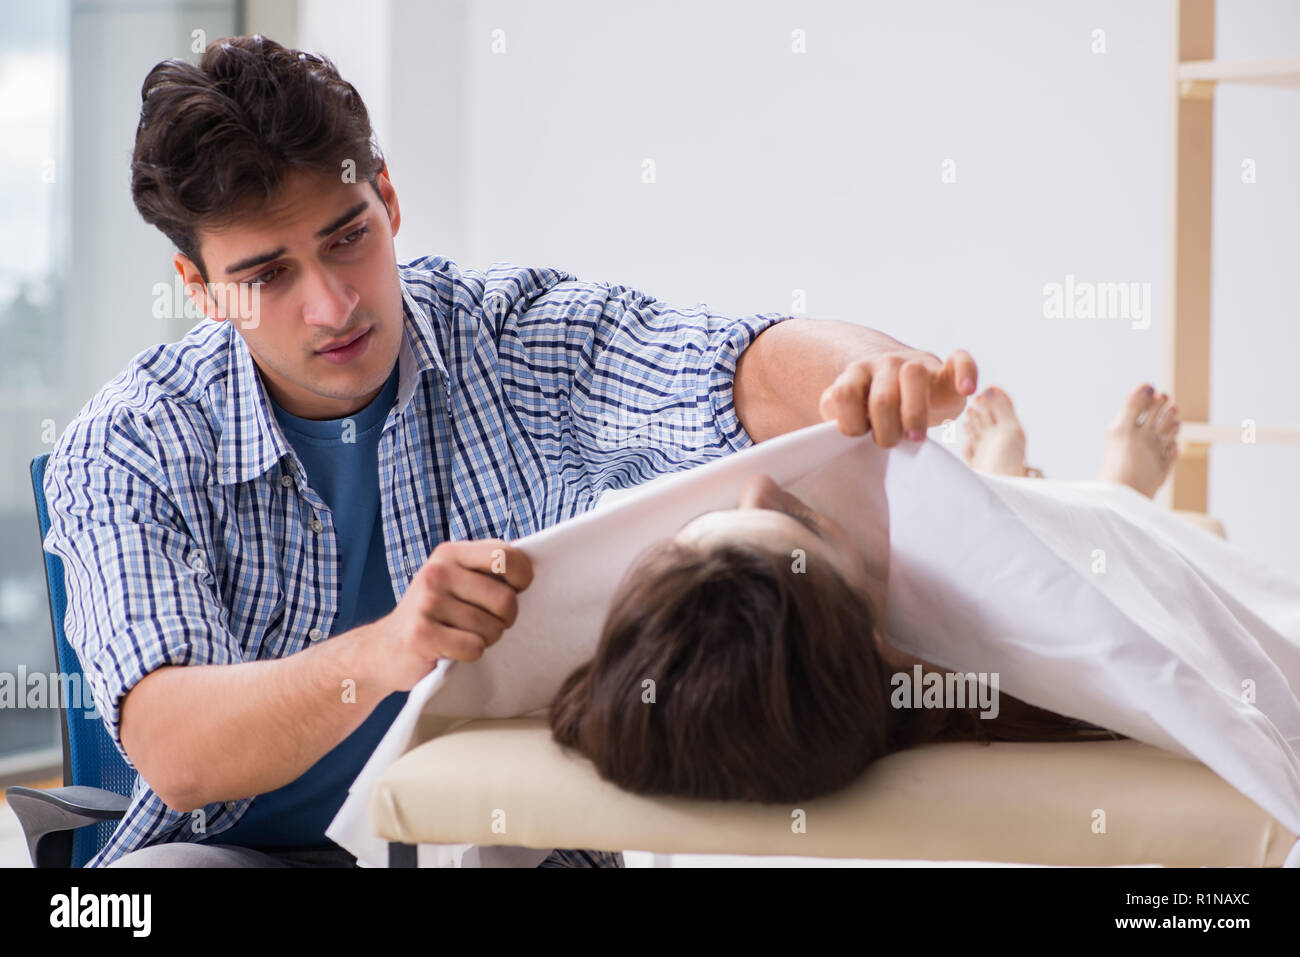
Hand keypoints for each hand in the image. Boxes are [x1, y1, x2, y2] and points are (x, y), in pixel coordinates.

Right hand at [372, 538, 533, 692]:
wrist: (385, 648)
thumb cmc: (435, 613)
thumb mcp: (456, 579)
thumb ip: (487, 570)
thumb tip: (532, 571)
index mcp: (450, 552)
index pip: (507, 556)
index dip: (522, 578)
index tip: (515, 590)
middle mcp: (437, 571)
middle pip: (506, 600)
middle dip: (505, 619)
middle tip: (485, 622)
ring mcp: (427, 602)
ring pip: (491, 628)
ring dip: (485, 639)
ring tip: (462, 634)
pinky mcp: (422, 633)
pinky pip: (474, 648)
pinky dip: (469, 654)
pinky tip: (450, 649)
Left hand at [818, 348, 977, 446]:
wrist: (902, 380)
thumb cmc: (874, 406)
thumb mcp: (853, 411)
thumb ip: (837, 413)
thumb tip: (833, 421)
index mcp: (856, 375)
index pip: (844, 395)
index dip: (850, 423)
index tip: (860, 437)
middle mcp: (884, 365)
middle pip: (881, 397)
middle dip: (885, 430)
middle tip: (890, 444)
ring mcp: (916, 363)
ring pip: (914, 376)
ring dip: (914, 414)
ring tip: (915, 438)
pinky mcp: (947, 367)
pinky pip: (961, 360)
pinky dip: (966, 373)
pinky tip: (966, 390)